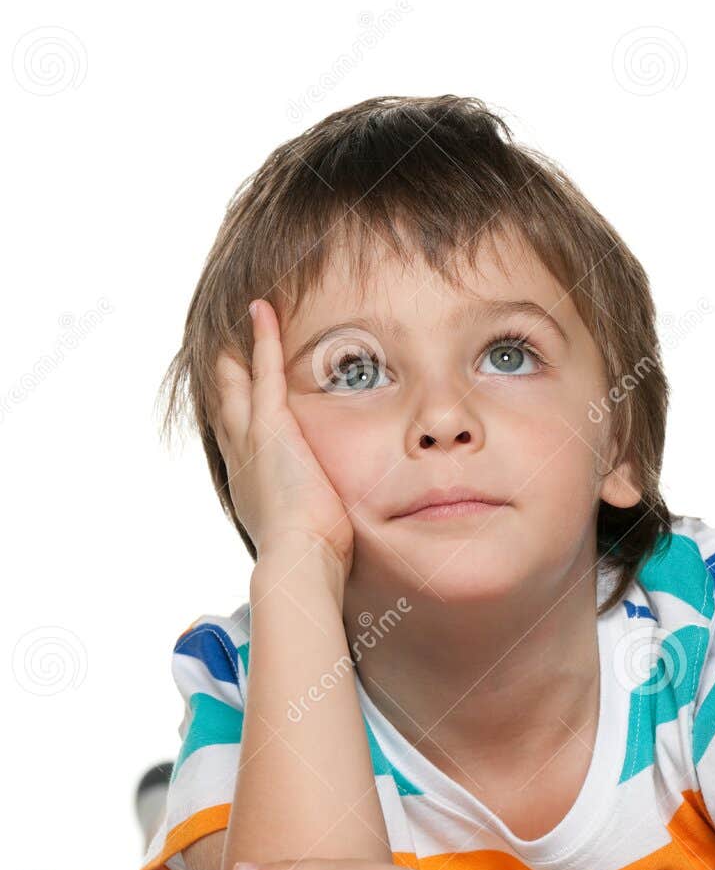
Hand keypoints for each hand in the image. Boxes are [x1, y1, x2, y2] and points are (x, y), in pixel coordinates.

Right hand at [214, 298, 353, 578]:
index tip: (237, 398)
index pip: (239, 440)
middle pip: (227, 405)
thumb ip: (316, 523)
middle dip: (227, 376)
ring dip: (241, 348)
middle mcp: (242, 458)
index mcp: (251, 485)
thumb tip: (337, 535)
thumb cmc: (312, 559)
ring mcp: (252, 438)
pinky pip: (265, 370)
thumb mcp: (310, 535)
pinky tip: (263, 310)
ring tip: (244, 318)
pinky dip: (263, 339)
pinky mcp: (271, 425)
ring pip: (240, 381)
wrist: (298, 559)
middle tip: (222, 347)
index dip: (237, 415)